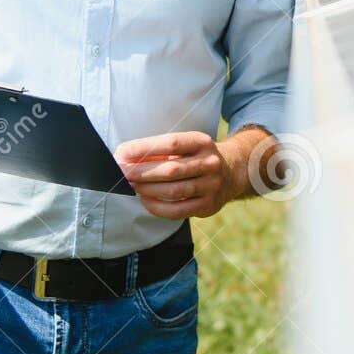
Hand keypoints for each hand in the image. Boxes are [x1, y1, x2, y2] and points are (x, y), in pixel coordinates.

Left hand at [115, 131, 234, 219]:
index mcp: (202, 142)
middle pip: (171, 169)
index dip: (144, 148)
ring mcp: (211, 186)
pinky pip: (177, 210)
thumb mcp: (185, 146)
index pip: (171, 143)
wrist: (231, 172)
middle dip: (141, 172)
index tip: (122, 152)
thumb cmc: (196, 157)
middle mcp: (210, 163)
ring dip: (148, 189)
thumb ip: (158, 151)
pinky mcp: (208, 205)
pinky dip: (157, 207)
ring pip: (173, 190)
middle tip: (122, 173)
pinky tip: (145, 200)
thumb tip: (125, 158)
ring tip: (132, 185)